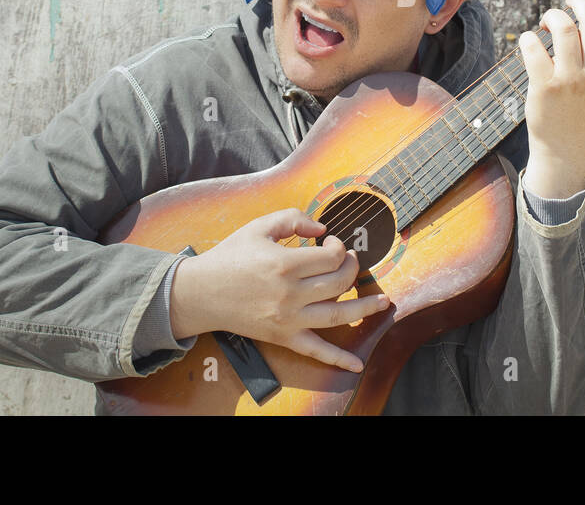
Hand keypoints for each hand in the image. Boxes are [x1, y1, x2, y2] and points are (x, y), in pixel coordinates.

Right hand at [168, 208, 390, 371]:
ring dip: (365, 309)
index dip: (338, 246)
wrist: (201, 292)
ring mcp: (289, 319)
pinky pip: (316, 351)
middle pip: (339, 283)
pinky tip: (357, 364)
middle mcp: (291, 294)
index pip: (331, 256)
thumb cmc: (230, 256)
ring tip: (383, 302)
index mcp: (286, 264)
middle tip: (349, 260)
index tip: (330, 242)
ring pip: (338, 315)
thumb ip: (292, 220)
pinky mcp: (283, 336)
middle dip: (352, 268)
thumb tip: (321, 228)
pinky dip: (338, 359)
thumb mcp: (259, 227)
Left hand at [518, 0, 584, 197]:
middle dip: (579, 0)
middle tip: (569, 2)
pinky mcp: (545, 87)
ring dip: (553, 15)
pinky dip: (529, 37)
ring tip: (548, 23)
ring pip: (564, 27)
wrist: (568, 148)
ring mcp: (572, 80)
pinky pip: (534, 46)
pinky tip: (529, 41)